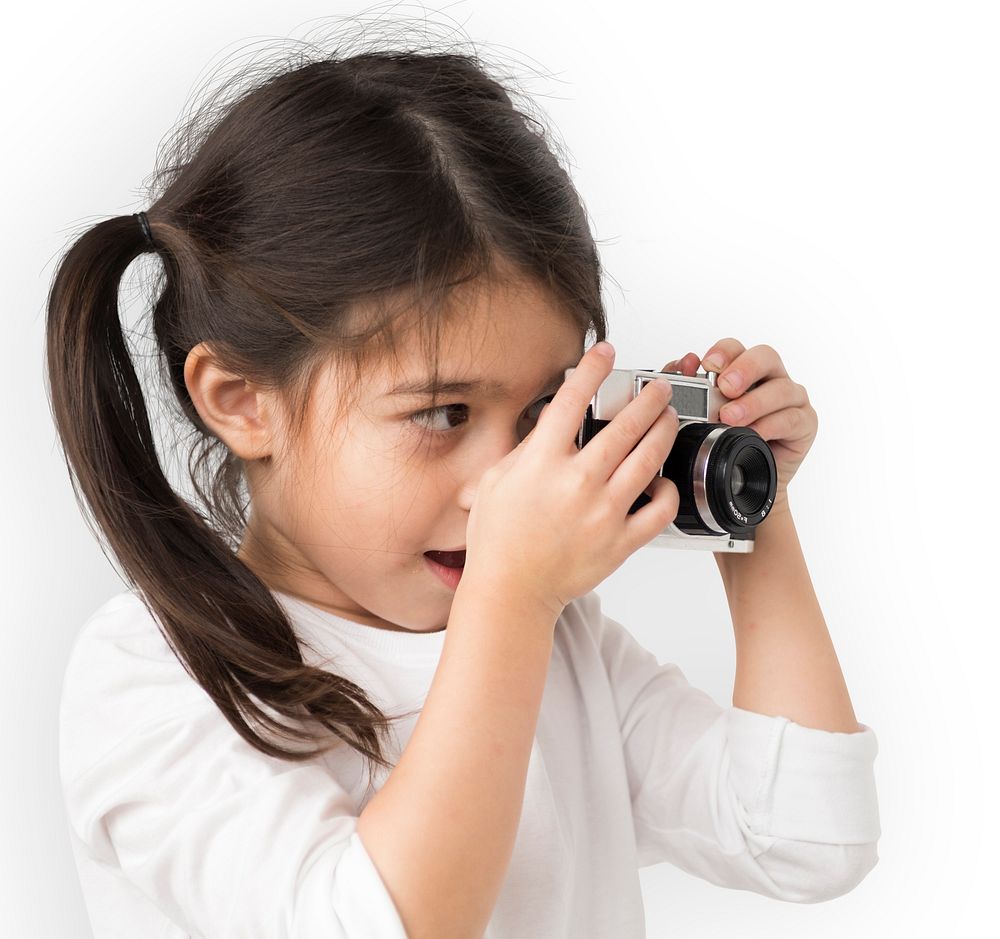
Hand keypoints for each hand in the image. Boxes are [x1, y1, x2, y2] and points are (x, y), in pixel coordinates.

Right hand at [462, 343, 680, 619]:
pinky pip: (659, 508)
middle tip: (657, 388)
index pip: (572, 400)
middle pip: (626, 424)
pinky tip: (661, 480)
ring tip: (668, 420)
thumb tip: (549, 425)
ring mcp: (603, 512)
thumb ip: (524, 450)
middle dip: (648, 398)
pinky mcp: (621, 541)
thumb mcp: (495, 482)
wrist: (511, 592)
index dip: (592, 368)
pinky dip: (666, 490)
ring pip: (650, 458)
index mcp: (542, 462)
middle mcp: (577, 482)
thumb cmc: (498, 541)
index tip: (605, 353)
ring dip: (664, 431)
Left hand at [661, 342, 816, 508]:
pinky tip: (754, 434)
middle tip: (725, 387)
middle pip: (765, 356)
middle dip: (744, 369)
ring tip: (731, 418)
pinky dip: (771, 425)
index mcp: (741, 371)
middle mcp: (769, 379)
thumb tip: (681, 364)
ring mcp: (790, 399)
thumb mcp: (698, 417)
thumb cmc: (719, 446)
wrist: (742, 484)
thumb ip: (688, 387)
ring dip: (754, 402)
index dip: (724, 352)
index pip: (735, 349)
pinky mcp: (805, 422)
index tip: (708, 364)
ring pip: (781, 388)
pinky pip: (791, 418)